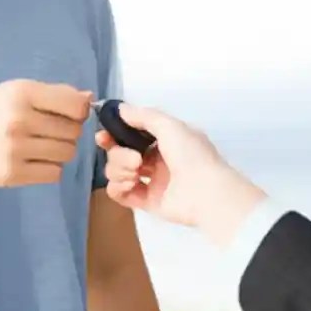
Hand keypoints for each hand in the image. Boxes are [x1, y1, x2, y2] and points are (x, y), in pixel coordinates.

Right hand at [0, 79, 91, 187]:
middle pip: (73, 131)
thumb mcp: (14, 93)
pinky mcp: (13, 174)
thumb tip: (89, 98)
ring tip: (42, 147)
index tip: (70, 114)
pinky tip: (34, 161)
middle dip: (68, 132)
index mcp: (21, 93)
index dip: (79, 111)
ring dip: (60, 151)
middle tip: (50, 132)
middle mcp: (19, 120)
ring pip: (67, 153)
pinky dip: (50, 169)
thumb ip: (53, 94)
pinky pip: (54, 173)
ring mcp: (15, 149)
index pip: (75, 105)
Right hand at [95, 104, 266, 246]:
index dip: (114, 134)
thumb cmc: (192, 155)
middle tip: (134, 161)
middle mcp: (157, 159)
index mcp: (165, 139)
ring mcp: (151, 181)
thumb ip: (143, 116)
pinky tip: (130, 185)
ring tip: (135, 174)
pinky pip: (120, 193)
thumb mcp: (170, 126)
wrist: (207, 193)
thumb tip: (120, 108)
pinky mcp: (147, 202)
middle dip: (119, 154)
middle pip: (120, 153)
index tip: (103, 136)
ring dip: (119, 170)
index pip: (131, 134)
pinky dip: (118, 188)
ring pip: (118, 172)